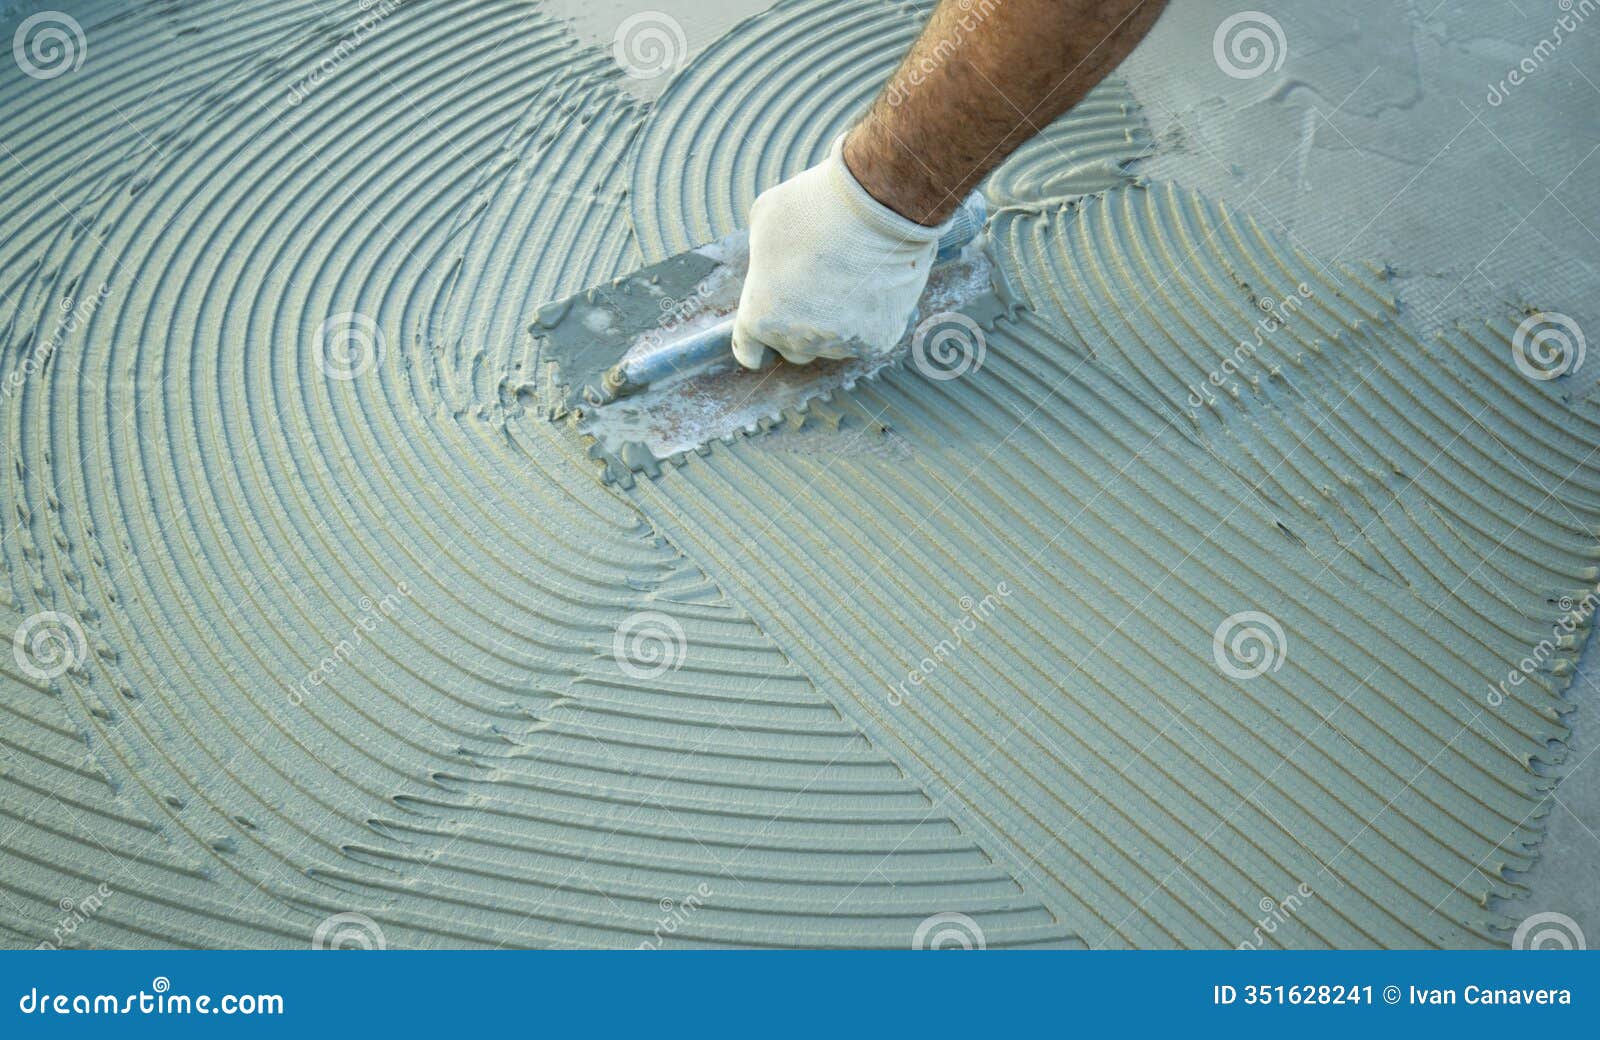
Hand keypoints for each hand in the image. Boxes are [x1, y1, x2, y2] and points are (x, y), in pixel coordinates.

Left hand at [731, 134, 946, 368]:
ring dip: (834, 324)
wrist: (878, 206)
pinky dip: (868, 321)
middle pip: (793, 351)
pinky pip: (866, 340)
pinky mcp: (877, 341)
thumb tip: (771, 266)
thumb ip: (761, 258)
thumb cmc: (815, 206)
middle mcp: (797, 340)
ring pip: (831, 346)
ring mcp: (839, 344)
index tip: (764, 337)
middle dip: (797, 329)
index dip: (755, 343)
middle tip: (813, 294)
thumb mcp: (764, 221)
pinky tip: (872, 288)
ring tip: (848, 280)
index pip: (748, 351)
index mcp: (760, 316)